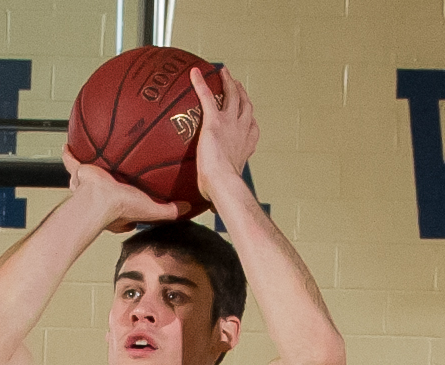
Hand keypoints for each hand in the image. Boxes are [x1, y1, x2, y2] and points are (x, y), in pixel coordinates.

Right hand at [61, 146, 187, 232]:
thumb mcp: (152, 209)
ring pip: (92, 170)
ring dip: (93, 162)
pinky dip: (69, 155)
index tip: (138, 188)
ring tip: (97, 150)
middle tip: (117, 165)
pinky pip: (72, 162)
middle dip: (112, 174)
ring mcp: (91, 183)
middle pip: (110, 179)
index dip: (134, 195)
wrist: (100, 201)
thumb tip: (189, 209)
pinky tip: (68, 145)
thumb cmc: (122, 207)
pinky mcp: (81, 173)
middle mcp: (105, 192)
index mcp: (120, 203)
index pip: (129, 198)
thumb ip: (170, 210)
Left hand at [188, 66, 258, 202]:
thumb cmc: (221, 191)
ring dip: (229, 82)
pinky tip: (193, 72)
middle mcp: (242, 130)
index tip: (247, 115)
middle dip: (242, 94)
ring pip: (232, 95)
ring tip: (223, 72)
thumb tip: (215, 212)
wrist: (222, 182)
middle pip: (245, 106)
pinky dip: (200, 83)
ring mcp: (230, 123)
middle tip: (236, 84)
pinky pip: (206, 96)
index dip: (249, 120)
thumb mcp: (220, 190)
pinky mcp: (215, 120)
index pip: (251, 129)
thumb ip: (217, 194)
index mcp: (245, 146)